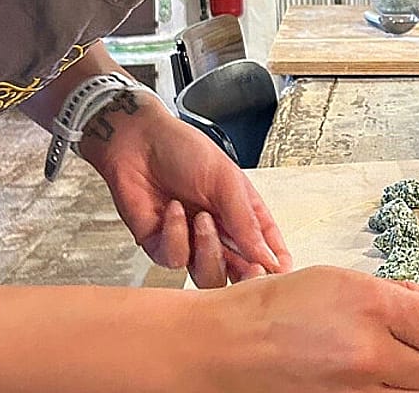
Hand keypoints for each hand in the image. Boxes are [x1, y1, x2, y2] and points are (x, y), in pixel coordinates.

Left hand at [86, 97, 291, 287]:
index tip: (280, 270)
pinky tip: (174, 208)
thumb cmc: (184, 150)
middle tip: (249, 267)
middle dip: (246, 275)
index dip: (275, 264)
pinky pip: (175, 260)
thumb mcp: (226, 180)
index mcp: (242, 213)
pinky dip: (176, 234)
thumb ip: (246, 222)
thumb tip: (267, 258)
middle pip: (240, 273)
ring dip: (209, 251)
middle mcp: (218, 232)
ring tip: (202, 219)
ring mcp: (190, 242)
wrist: (138, 142)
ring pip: (209, 276)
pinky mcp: (161, 246)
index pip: (266, 249)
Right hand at [195, 266, 418, 392]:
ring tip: (377, 357)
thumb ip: (410, 294)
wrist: (230, 347)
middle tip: (402, 340)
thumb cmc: (281, 306)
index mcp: (373, 306)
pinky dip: (387, 392)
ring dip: (410, 379)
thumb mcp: (347, 282)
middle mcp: (368, 353)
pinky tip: (363, 376)